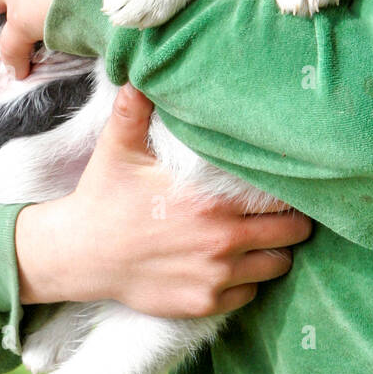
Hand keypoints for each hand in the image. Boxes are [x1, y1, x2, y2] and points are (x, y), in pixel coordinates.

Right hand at [15, 84, 312, 315]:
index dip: (291, 189)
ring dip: (274, 252)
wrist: (79, 255)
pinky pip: (250, 295)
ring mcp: (216, 277)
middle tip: (283, 211)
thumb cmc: (103, 197)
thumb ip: (136, 109)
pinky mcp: (205, 303)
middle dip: (293, 222)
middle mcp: (221, 241)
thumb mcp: (118, 148)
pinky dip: (248, 282)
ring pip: (278, 266)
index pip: (280, 196)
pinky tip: (232, 263)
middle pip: (293, 234)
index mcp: (210, 201)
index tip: (288, 181)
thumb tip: (143, 70)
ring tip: (261, 237)